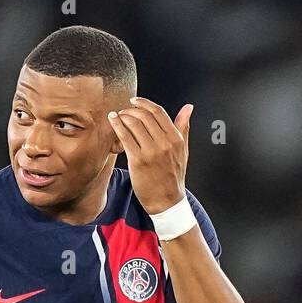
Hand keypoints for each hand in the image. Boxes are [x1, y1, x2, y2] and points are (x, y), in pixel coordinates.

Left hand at [108, 97, 192, 214]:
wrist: (166, 201)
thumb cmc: (173, 176)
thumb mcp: (183, 150)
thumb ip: (183, 127)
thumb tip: (188, 108)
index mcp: (175, 138)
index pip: (159, 112)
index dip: (144, 103)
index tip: (134, 101)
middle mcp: (164, 143)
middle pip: (145, 116)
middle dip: (131, 109)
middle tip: (124, 110)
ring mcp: (151, 152)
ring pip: (134, 124)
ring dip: (123, 116)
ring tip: (117, 116)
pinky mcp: (138, 161)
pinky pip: (126, 137)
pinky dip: (117, 126)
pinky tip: (113, 121)